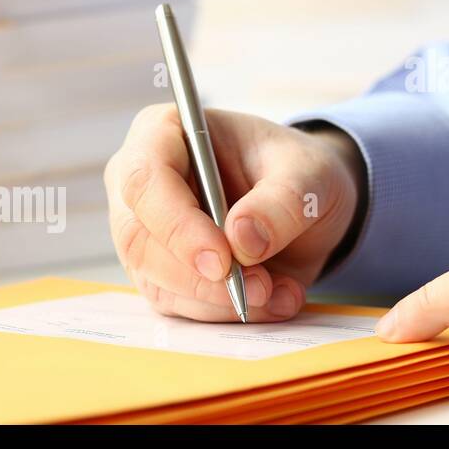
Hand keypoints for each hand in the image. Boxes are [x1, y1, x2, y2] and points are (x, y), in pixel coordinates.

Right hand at [104, 104, 364, 321]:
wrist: (300, 206)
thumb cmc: (294, 172)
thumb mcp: (311, 174)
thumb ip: (283, 201)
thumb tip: (242, 240)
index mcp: (161, 134)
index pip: (144, 180)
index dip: (177, 225)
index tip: (224, 259)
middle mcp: (138, 186)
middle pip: (139, 239)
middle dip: (199, 276)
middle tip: (261, 287)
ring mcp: (141, 234)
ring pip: (156, 281)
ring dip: (218, 300)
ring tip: (279, 292)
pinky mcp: (156, 275)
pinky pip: (177, 305)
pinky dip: (225, 313)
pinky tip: (271, 300)